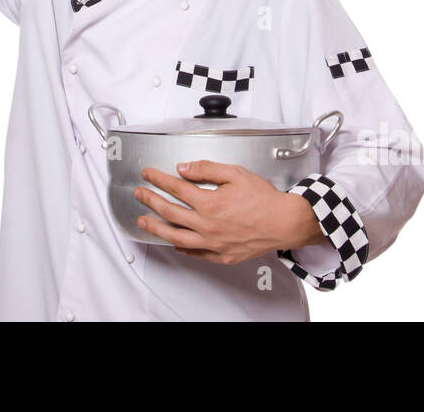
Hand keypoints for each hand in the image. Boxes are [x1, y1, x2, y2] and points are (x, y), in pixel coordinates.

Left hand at [134, 161, 323, 264]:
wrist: (284, 222)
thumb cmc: (264, 199)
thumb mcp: (235, 174)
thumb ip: (207, 169)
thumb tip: (184, 169)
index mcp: (210, 203)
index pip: (176, 188)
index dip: (158, 180)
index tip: (148, 174)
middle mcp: (207, 225)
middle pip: (170, 212)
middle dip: (151, 201)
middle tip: (139, 194)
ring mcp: (213, 243)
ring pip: (176, 237)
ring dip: (156, 228)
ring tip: (143, 222)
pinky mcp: (221, 255)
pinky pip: (196, 254)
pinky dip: (182, 248)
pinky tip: (174, 243)